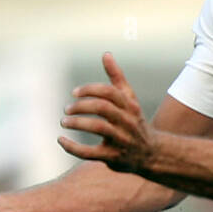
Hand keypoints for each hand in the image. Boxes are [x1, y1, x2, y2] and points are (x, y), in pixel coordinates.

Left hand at [59, 52, 155, 172]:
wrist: (151, 154)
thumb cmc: (134, 122)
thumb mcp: (129, 100)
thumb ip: (117, 77)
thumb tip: (106, 54)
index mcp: (130, 106)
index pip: (109, 92)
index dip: (90, 90)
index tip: (74, 93)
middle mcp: (127, 122)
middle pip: (103, 108)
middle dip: (82, 106)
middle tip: (67, 109)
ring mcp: (121, 140)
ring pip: (99, 128)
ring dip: (77, 123)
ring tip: (64, 122)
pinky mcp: (113, 157)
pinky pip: (90, 153)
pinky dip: (73, 147)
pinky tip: (61, 140)